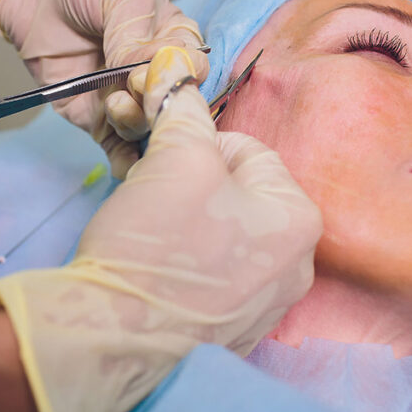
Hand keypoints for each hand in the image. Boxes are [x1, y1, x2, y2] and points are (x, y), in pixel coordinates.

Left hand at [0, 0, 208, 177]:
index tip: (159, 67)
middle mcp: (152, 73)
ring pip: (144, 127)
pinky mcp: (93, 117)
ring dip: (134, 122)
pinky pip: (115, 145)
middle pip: (171, 104)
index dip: (181, 73)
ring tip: (114, 102)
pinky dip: (124, 159)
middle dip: (156, 102)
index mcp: (172, 39)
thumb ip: (135, 32)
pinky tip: (125, 164)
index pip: (193, 67)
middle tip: (134, 86)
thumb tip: (141, 70)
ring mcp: (123, 96)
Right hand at [0, 47, 321, 411]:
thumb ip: (185, 111)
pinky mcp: (232, 332)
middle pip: (238, 192)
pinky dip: (185, 263)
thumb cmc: (156, 245)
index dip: (195, 145)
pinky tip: (155, 269)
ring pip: (223, 231)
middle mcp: (297, 266)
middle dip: (192, 184)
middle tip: (152, 196)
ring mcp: (266, 306)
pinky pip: (213, 274)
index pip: (247, 150)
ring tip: (150, 233)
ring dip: (187, 220)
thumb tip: (176, 72)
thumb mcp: (175, 157)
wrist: (111, 338)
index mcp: (300, 219)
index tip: (160, 163)